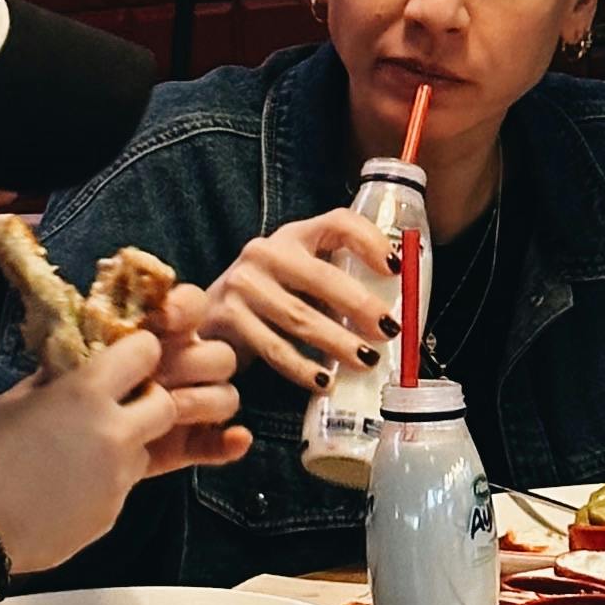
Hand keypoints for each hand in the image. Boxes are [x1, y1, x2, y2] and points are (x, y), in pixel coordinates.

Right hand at [0, 319, 247, 579]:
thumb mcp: (10, 401)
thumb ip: (50, 380)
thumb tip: (69, 367)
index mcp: (86, 394)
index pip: (144, 353)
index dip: (140, 350)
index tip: (128, 356)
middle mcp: (114, 434)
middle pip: (165, 405)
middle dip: (147, 399)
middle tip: (117, 404)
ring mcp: (117, 479)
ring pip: (144, 448)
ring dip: (126, 442)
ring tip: (82, 450)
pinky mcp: (113, 513)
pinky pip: (122, 485)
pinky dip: (106, 479)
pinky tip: (68, 484)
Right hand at [199, 208, 396, 393]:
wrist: (209, 315)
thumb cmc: (272, 299)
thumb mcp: (300, 279)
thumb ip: (337, 287)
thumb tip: (393, 318)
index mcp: (293, 236)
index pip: (336, 223)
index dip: (369, 241)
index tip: (395, 268)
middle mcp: (265, 253)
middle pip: (320, 275)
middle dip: (359, 304)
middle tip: (388, 330)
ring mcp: (243, 284)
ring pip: (299, 317)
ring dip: (337, 342)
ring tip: (366, 360)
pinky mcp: (228, 318)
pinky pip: (275, 348)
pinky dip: (304, 369)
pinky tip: (325, 382)